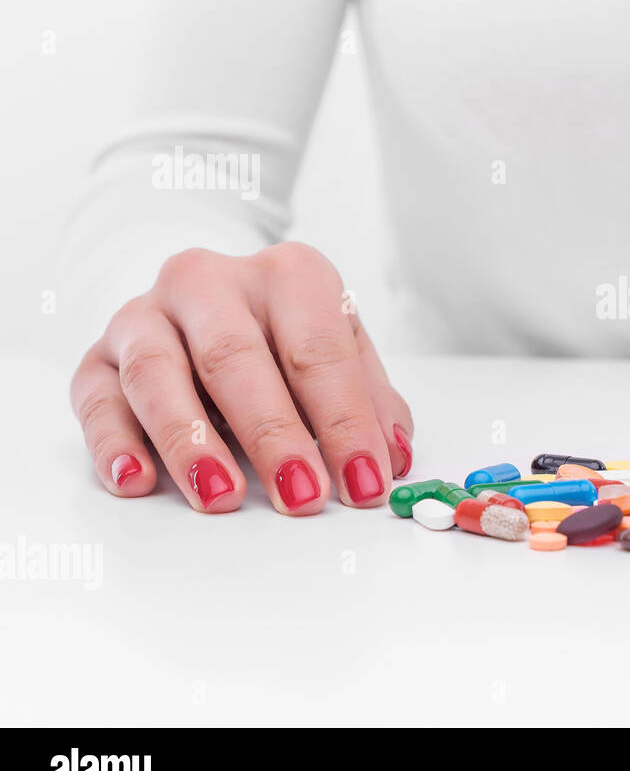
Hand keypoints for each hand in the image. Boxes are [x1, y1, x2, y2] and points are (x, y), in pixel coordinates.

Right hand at [70, 244, 412, 514]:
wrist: (209, 300)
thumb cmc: (289, 338)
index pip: (318, 351)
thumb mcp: (342, 357)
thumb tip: (390, 458)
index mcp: (288, 275)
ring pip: (157, 372)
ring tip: (222, 495)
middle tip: (301, 496)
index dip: (345, 422)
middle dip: (274, 434)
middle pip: (236, 358)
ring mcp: (147, 314)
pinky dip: (114, 441)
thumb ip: (372, 405)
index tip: (364, 482)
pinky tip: (138, 480)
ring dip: (190, 441)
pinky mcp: (99, 354)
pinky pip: (98, 396)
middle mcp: (211, 282)